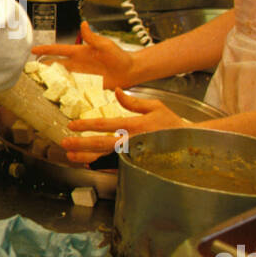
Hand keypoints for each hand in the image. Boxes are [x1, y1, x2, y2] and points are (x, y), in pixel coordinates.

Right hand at [31, 20, 135, 89]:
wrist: (130, 71)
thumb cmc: (119, 56)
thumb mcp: (105, 45)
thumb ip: (92, 37)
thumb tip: (84, 24)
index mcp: (79, 52)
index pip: (59, 50)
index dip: (46, 50)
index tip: (33, 50)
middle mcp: (77, 64)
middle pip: (56, 65)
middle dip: (42, 67)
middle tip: (29, 70)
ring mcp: (81, 76)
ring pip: (62, 77)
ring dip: (51, 80)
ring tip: (38, 84)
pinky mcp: (86, 86)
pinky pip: (72, 89)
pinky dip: (64, 91)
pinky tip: (56, 95)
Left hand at [58, 89, 188, 163]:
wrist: (190, 144)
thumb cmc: (171, 124)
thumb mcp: (155, 106)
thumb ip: (133, 101)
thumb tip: (117, 91)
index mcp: (135, 125)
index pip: (105, 124)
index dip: (86, 125)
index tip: (72, 125)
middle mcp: (132, 141)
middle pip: (101, 143)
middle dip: (81, 144)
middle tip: (65, 143)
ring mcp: (134, 155)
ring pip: (105, 157)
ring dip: (87, 157)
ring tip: (71, 156)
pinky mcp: (136, 163)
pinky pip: (115, 165)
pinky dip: (100, 164)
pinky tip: (89, 163)